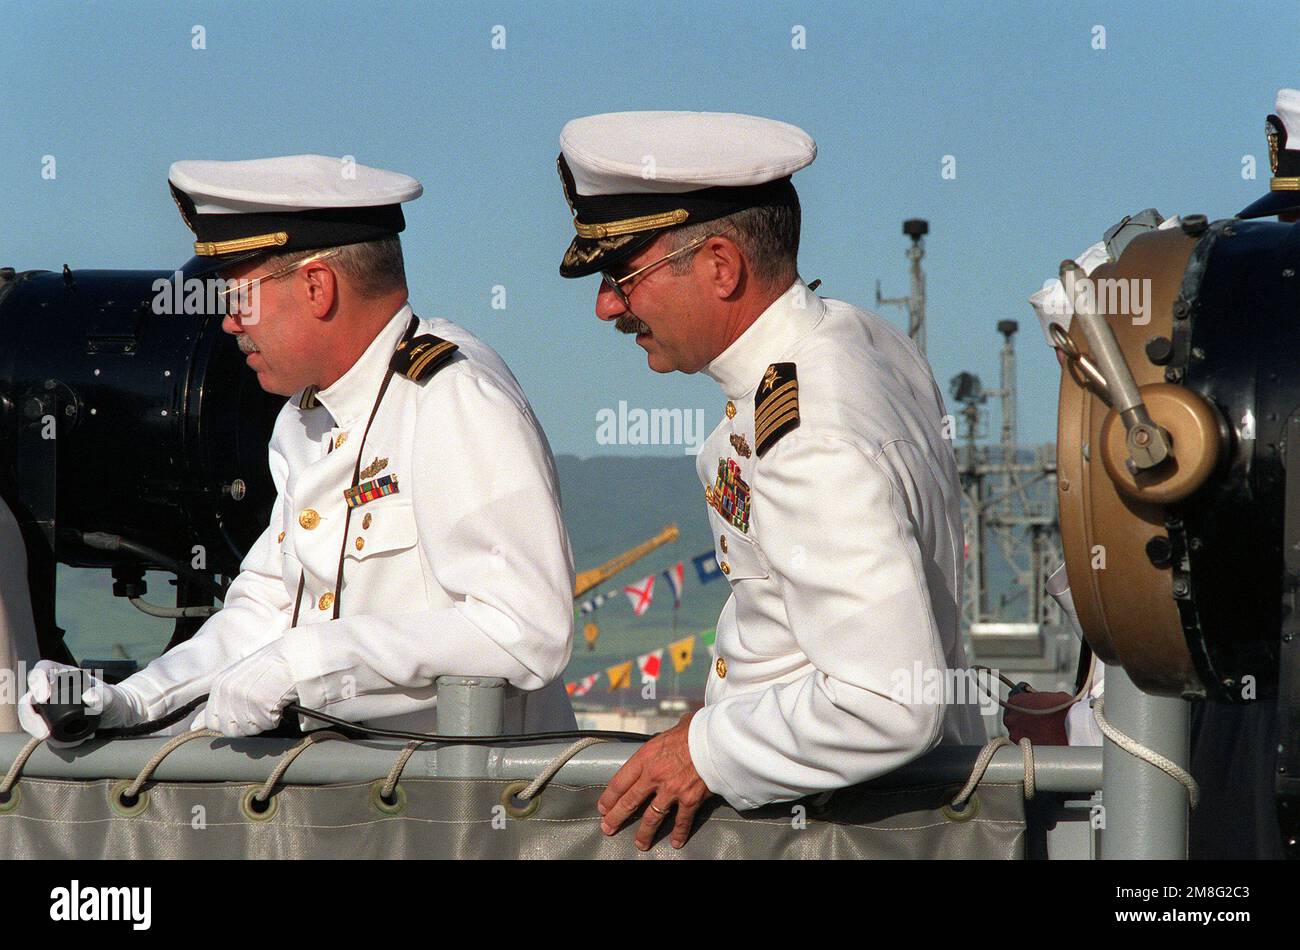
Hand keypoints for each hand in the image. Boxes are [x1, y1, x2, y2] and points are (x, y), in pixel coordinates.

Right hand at [17, 660, 143, 745]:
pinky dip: (49, 737)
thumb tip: (89, 697)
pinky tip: (68, 742)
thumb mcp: (112, 698)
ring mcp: (47, 706)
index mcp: (64, 674)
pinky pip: (40, 729)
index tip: (44, 696)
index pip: (43, 669)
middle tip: (45, 732)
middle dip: (30, 715)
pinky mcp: (49, 721)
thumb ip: (105, 696)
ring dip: (36, 728)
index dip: (38, 680)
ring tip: (56, 738)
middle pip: (28, 697)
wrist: (115, 715)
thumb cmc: (113, 700)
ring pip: (29, 715)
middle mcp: (51, 688)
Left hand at [193, 640, 297, 736]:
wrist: (293, 658)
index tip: (238, 717)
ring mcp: (244, 703)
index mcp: (220, 687)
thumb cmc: (270, 665)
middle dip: (243, 724)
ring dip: (260, 721)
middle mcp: (228, 696)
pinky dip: (274, 718)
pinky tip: (277, 702)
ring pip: (248, 730)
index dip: (226, 721)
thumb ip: (217, 701)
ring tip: (269, 702)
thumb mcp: (237, 677)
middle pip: (229, 730)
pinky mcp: (261, 710)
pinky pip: (267, 726)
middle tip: (257, 708)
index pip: (211, 721)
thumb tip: (194, 726)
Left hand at [597, 711, 711, 850]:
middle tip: (609, 828)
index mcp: (645, 757)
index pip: (620, 781)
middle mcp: (654, 776)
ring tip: (640, 843)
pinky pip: (681, 821)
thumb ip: (666, 739)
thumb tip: (673, 733)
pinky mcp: (689, 800)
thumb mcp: (671, 729)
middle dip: (617, 818)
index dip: (609, 797)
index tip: (604, 808)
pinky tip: (676, 842)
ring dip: (644, 833)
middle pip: (629, 802)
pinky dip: (679, 833)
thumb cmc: (696, 730)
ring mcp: (671, 790)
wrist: (716, 738)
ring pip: (652, 817)